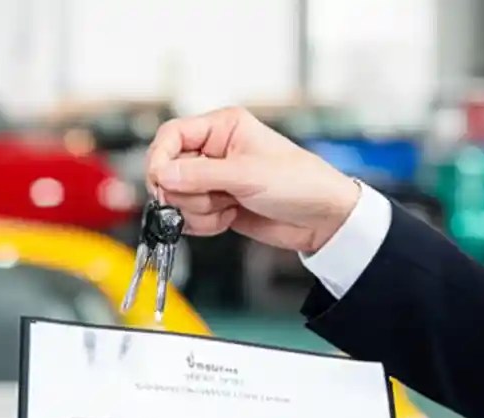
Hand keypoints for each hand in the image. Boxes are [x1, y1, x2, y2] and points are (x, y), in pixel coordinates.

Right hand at [146, 106, 360, 253]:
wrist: (322, 219)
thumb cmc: (300, 183)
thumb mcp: (247, 175)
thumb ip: (200, 175)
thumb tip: (162, 175)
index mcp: (223, 127)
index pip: (172, 134)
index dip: (160, 158)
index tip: (161, 181)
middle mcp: (214, 151)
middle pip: (169, 171)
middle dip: (187, 192)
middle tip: (214, 196)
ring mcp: (214, 180)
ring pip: (178, 198)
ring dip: (199, 210)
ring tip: (229, 206)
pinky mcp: (216, 204)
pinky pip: (190, 217)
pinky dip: (204, 224)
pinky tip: (229, 217)